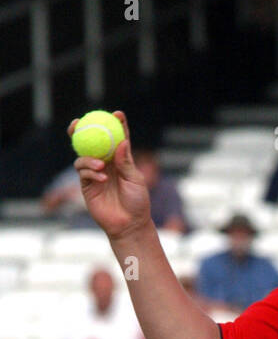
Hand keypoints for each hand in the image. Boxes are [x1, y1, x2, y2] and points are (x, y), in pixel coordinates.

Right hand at [67, 110, 151, 241]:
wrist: (129, 224)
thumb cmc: (137, 202)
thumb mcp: (135, 179)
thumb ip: (126, 161)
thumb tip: (122, 141)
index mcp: (120, 159)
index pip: (117, 137)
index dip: (116, 123)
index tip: (117, 114)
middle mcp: (106, 163)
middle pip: (92, 141)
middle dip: (83, 129)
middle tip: (80, 122)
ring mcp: (95, 173)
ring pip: (83, 156)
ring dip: (89, 157)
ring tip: (101, 166)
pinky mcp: (87, 185)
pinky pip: (83, 172)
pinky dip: (90, 172)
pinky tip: (101, 178)